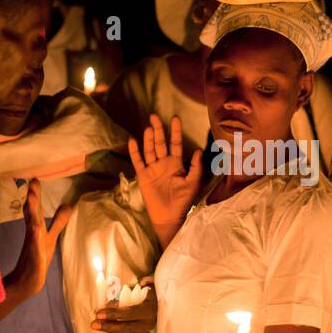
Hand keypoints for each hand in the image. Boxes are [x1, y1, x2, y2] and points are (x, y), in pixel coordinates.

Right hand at [7, 180, 70, 299]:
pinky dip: (35, 238)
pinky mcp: (34, 259)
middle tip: (32, 183)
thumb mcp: (50, 236)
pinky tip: (36, 229)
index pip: (35, 209)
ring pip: (32, 227)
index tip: (34, 179)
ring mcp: (32, 246)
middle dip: (32, 199)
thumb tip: (68, 205)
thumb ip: (58, 222)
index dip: (35, 195)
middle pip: (32, 214)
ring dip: (32, 213)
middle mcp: (32, 235)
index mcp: (35, 228)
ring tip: (31, 199)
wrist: (28, 281)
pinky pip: (34, 247)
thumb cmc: (38, 257)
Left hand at [91, 280, 156, 332]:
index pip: (129, 313)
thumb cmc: (154, 292)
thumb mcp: (153, 285)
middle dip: (107, 326)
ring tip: (97, 324)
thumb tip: (141, 282)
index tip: (99, 312)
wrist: (164, 306)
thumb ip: (147, 282)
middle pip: (124, 328)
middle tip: (93, 323)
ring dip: (108, 330)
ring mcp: (143, 331)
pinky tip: (106, 326)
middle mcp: (147, 323)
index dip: (113, 313)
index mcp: (149, 310)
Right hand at [127, 114, 202, 235]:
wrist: (170, 216)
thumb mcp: (193, 182)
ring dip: (149, 139)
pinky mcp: (143, 176)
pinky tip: (133, 140)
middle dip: (158, 129)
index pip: (175, 143)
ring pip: (149, 150)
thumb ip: (196, 166)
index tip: (175, 118)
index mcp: (176, 163)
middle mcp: (163, 163)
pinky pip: (138, 161)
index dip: (175, 131)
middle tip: (155, 116)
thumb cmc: (183, 200)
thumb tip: (198, 149)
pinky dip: (135, 151)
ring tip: (149, 127)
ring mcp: (152, 169)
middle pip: (160, 143)